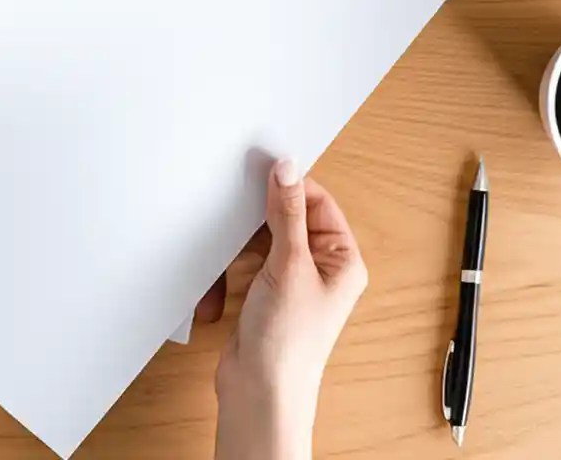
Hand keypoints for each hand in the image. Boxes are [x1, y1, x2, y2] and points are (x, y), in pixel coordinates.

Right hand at [211, 159, 367, 459]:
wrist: (259, 393)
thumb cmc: (287, 341)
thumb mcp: (288, 266)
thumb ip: (286, 214)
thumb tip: (287, 168)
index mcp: (342, 260)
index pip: (318, 204)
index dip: (290, 186)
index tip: (261, 168)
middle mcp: (320, 269)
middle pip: (287, 220)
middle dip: (258, 219)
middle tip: (234, 206)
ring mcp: (290, 282)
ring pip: (261, 242)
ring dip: (239, 249)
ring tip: (226, 256)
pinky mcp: (264, 294)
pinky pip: (244, 264)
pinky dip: (228, 271)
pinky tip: (219, 290)